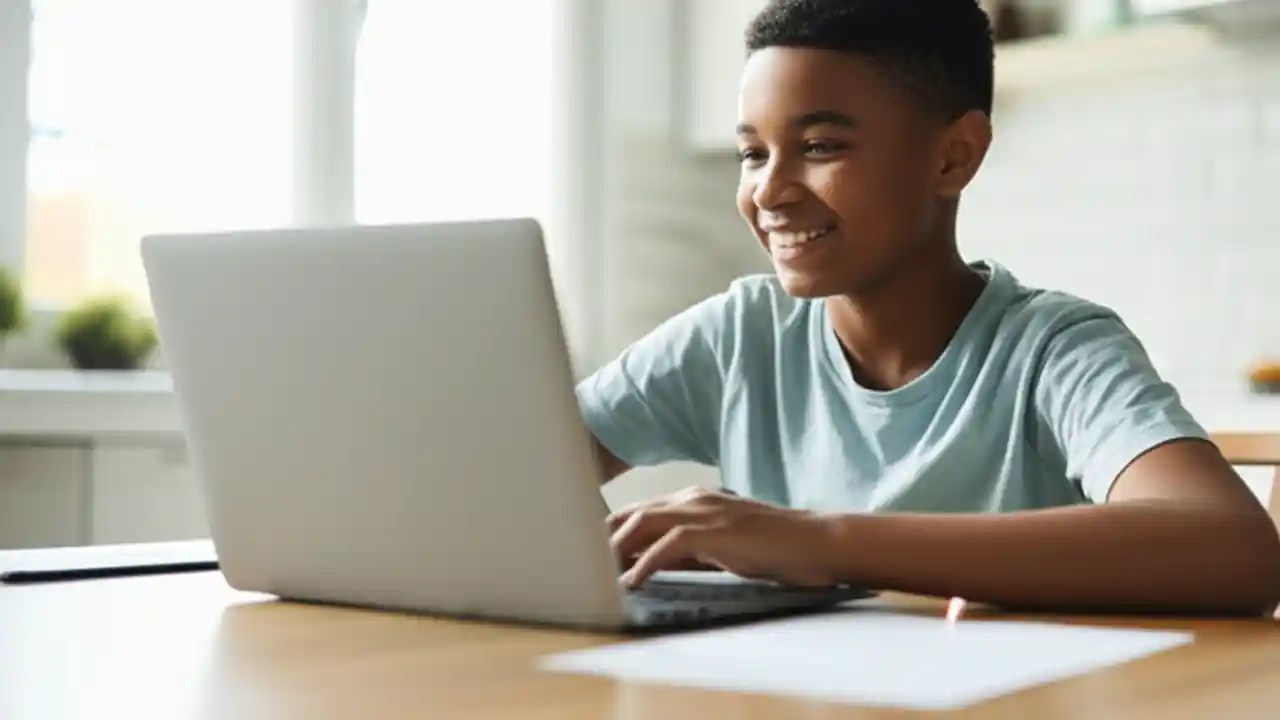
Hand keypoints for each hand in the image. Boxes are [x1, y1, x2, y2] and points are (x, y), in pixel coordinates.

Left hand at [607, 486, 835, 587]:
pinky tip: (632, 582)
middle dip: (603, 537)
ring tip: (595, 573)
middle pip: (633, 513)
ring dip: (616, 549)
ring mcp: (705, 510)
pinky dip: (646, 564)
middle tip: (579, 562)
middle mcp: (694, 498)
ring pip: (644, 523)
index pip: (640, 510)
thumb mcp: (722, 544)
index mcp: (695, 498)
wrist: (815, 542)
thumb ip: (688, 547)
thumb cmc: (772, 546)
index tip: (588, 551)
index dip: (611, 529)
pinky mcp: (716, 530)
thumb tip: (651, 562)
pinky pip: (669, 545)